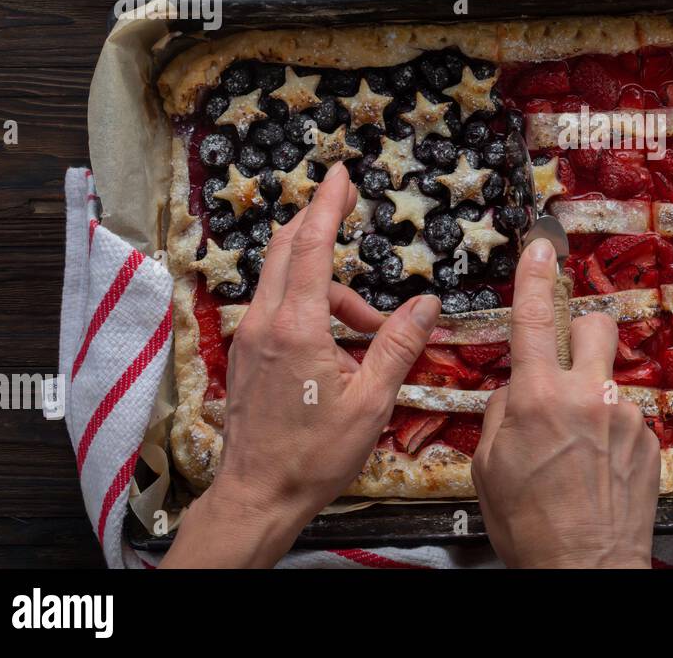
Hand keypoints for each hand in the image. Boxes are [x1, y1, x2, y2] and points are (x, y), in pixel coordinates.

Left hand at [163, 162, 439, 567]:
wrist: (256, 497)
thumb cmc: (313, 456)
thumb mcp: (370, 403)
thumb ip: (398, 346)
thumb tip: (427, 304)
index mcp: (296, 329)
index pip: (312, 249)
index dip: (328, 206)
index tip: (340, 175)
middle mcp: (264, 324)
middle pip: (287, 251)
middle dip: (318, 221)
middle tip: (345, 201)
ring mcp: (249, 338)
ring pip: (284, 282)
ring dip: (326, 284)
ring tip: (369, 329)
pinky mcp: (245, 355)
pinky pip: (277, 309)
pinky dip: (308, 305)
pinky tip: (337, 342)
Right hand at [472, 237, 660, 567]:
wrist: (586, 568)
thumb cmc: (531, 526)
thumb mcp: (488, 466)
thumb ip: (502, 412)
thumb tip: (516, 389)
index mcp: (538, 398)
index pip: (532, 318)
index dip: (534, 275)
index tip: (540, 246)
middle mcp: (588, 396)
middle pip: (595, 324)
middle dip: (580, 332)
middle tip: (567, 361)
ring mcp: (625, 415)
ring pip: (611, 376)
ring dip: (594, 394)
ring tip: (579, 445)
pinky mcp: (649, 439)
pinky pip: (626, 415)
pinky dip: (611, 431)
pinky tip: (598, 466)